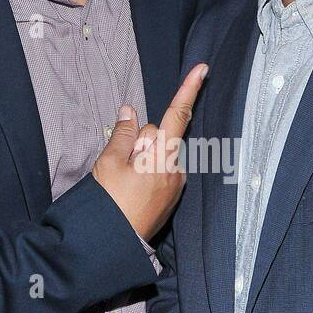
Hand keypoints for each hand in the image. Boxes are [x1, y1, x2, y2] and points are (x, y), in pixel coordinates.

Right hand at [91, 62, 207, 240]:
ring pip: (157, 154)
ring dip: (141, 158)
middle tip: (120, 165)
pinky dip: (146, 172)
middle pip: (158, 135)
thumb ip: (123, 134)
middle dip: (139, 141)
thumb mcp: (108, 163)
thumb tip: (130, 111)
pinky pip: (160, 170)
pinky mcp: (172, 196)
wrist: (115, 243)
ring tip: (124, 182)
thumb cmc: (109, 204)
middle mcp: (176, 168)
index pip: (176, 115)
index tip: (203, 68)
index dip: (189, 89)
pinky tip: (132, 189)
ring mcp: (176, 184)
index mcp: (162, 156)